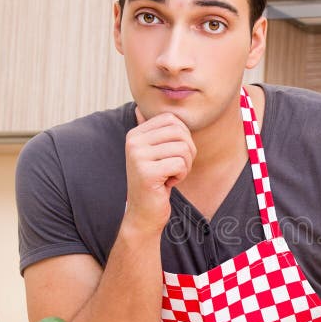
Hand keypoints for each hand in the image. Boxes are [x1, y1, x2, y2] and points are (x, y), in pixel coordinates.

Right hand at [124, 108, 196, 232]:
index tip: (173, 154)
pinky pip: (180, 164)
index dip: (183, 137)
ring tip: (170, 175)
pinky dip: (181, 176)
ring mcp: (138, 157)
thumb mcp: (156, 153)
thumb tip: (144, 108)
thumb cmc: (156, 182)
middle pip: (180, 132)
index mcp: (135, 134)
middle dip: (187, 151)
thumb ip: (158, 132)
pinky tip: (168, 183)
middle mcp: (133, 142)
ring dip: (184, 166)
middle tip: (176, 167)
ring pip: (183, 149)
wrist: (144, 213)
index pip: (172, 119)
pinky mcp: (147, 172)